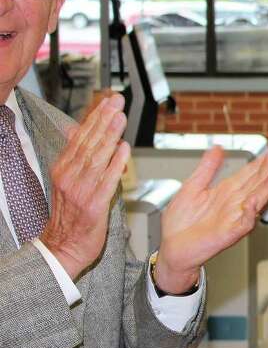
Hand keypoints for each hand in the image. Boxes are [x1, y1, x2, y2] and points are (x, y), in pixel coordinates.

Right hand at [40, 95, 130, 279]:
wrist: (63, 246)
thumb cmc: (70, 214)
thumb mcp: (67, 180)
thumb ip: (75, 155)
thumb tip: (76, 130)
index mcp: (64, 168)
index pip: (81, 137)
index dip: (95, 117)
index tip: (108, 101)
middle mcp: (70, 176)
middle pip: (88, 143)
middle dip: (103, 120)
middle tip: (116, 101)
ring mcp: (80, 190)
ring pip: (96, 158)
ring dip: (109, 136)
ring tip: (120, 118)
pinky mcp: (93, 205)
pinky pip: (106, 181)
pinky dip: (115, 164)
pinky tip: (123, 150)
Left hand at [153, 139, 267, 293]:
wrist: (172, 248)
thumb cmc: (181, 223)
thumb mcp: (191, 188)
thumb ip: (207, 168)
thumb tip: (218, 148)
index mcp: (228, 190)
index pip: (252, 170)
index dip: (265, 157)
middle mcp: (236, 202)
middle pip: (259, 180)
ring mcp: (235, 217)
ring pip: (257, 199)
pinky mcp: (229, 233)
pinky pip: (244, 223)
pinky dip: (249, 213)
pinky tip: (253, 201)